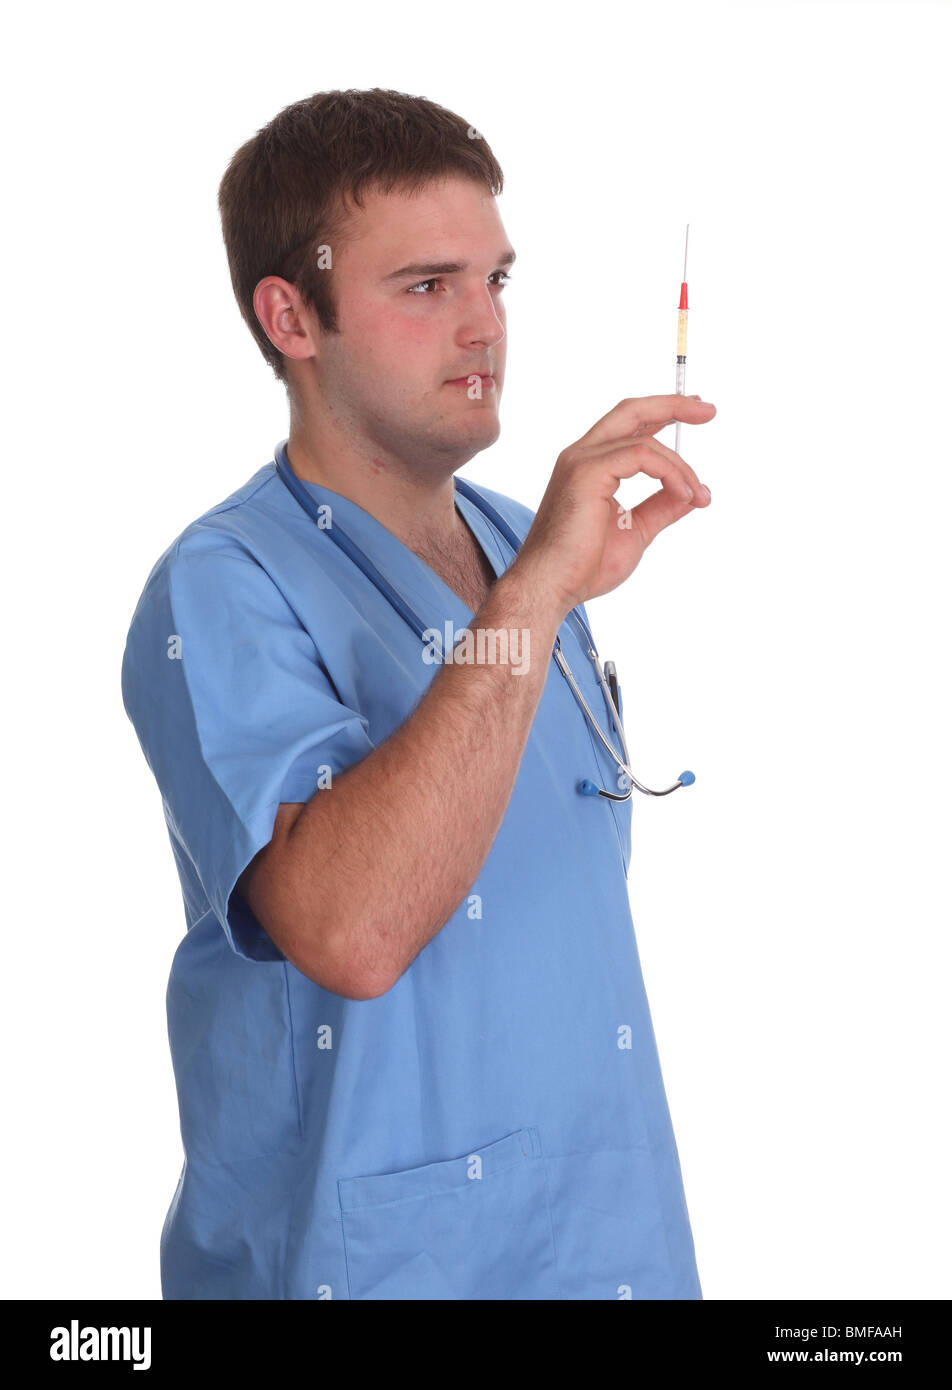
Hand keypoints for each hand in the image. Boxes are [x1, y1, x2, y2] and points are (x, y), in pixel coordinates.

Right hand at [514, 394, 714, 613]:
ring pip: (644, 440)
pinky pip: (641, 455)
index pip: (629, 427)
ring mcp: (582, 461)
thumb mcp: (636, 530)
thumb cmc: (585, 565)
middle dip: (673, 405)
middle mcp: (582, 455)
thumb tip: (694, 494)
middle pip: (632, 411)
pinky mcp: (587, 472)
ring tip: (698, 496)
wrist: (552, 587)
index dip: (662, 415)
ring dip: (681, 467)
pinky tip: (684, 495)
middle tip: (708, 410)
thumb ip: (661, 507)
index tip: (696, 414)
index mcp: (590, 466)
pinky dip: (670, 472)